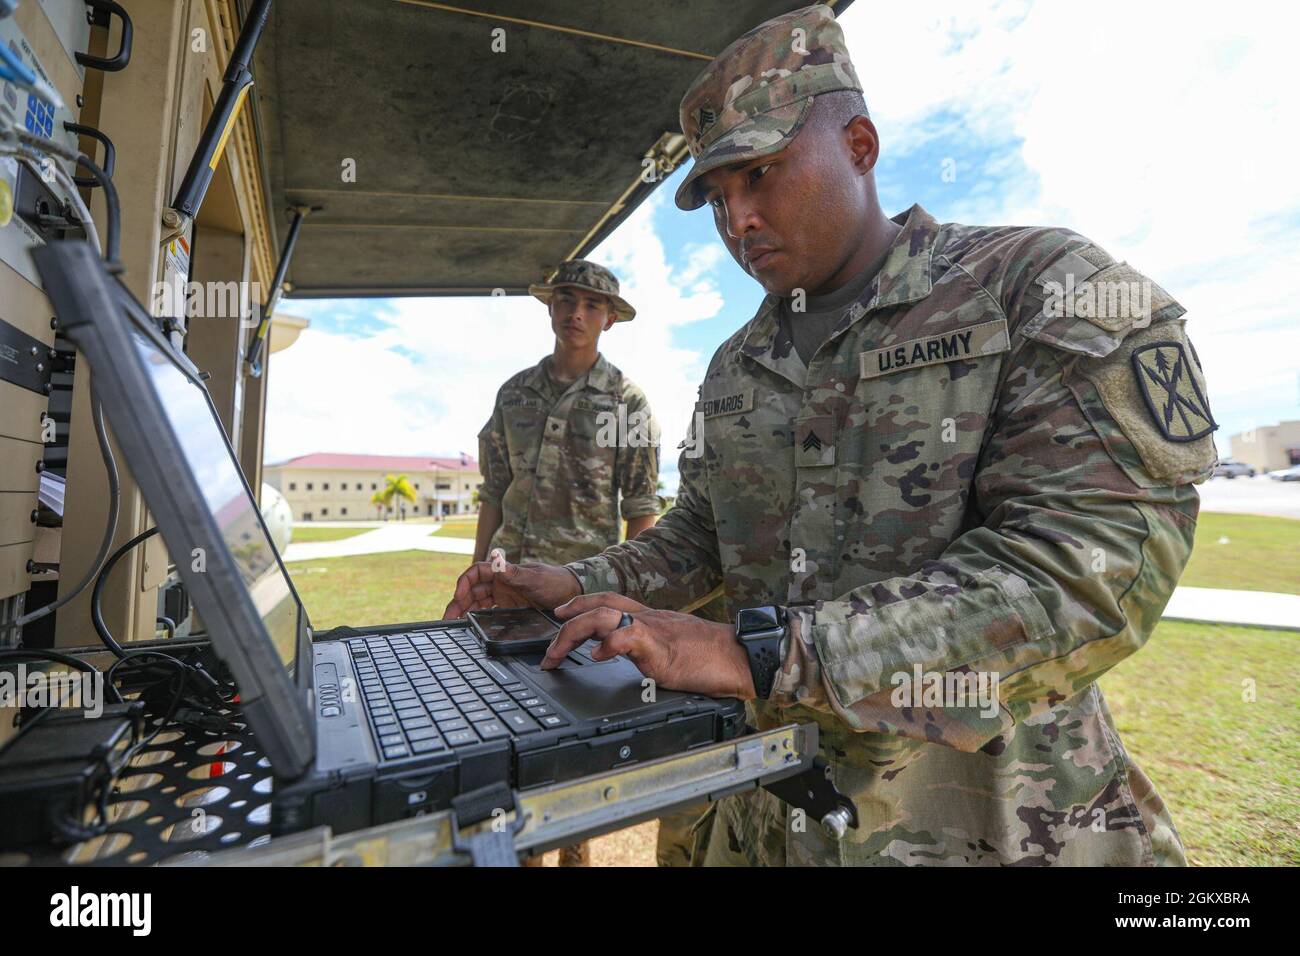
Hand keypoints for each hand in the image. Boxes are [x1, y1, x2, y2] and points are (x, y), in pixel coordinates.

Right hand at [442, 555, 580, 618]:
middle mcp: (500, 583)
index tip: (458, 598)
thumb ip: (513, 572)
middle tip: (448, 619)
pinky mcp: (510, 610)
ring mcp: (504, 597)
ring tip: (454, 626)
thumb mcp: (534, 578)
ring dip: (465, 612)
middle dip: (458, 602)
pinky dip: (478, 620)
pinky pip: (489, 614)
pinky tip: (472, 629)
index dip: (463, 584)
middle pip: (472, 590)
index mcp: (503, 571)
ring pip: (478, 603)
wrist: (574, 594)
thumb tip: (495, 557)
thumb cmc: (555, 581)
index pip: (475, 573)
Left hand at [544, 593, 756, 699]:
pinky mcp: (661, 646)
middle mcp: (647, 617)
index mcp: (649, 618)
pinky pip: (628, 637)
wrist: (740, 656)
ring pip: (603, 616)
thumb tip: (637, 663)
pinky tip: (597, 656)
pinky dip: (608, 644)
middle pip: (598, 604)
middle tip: (548, 648)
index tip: (560, 616)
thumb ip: (650, 650)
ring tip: (558, 654)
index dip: (580, 605)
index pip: (608, 601)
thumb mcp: (672, 649)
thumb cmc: (712, 656)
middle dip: (566, 622)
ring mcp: (653, 629)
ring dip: (574, 634)